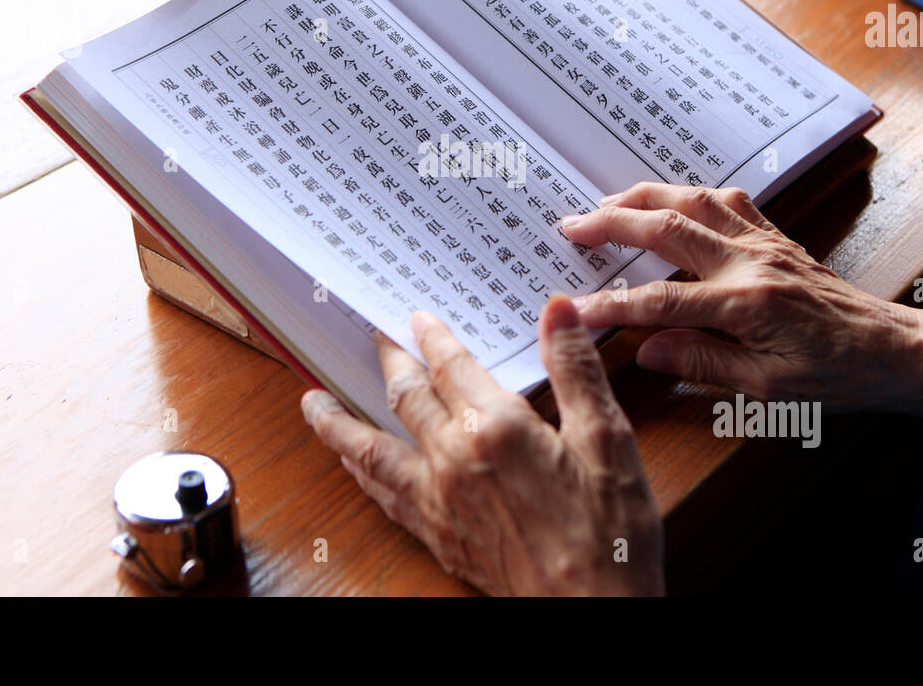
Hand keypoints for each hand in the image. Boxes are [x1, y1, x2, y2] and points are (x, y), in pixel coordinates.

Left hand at [301, 294, 664, 595]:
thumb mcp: (608, 440)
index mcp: (496, 429)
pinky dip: (361, 473)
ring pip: (371, 451)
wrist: (594, 613)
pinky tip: (354, 468)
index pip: (451, 366)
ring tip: (314, 404)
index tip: (418, 318)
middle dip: (388, 362)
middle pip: (406, 398)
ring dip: (340, 423)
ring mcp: (439, 502)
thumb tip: (557, 310)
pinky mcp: (439, 537)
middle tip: (372, 338)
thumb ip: (576, 370)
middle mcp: (454, 461)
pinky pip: (383, 496)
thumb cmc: (608, 533)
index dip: (434, 337)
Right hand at [560, 183, 922, 420]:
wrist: (895, 350)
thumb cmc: (837, 378)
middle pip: (669, 230)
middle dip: (614, 224)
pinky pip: (729, 201)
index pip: (661, 302)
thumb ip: (705, 364)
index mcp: (749, 305)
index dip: (612, 306)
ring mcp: (766, 243)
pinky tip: (671, 199)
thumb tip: (646, 350)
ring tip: (607, 202)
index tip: (575, 310)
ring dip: (646, 197)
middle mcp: (754, 262)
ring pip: (696, 202)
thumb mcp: (769, 391)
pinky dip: (691, 194)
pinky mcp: (777, 237)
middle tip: (571, 224)